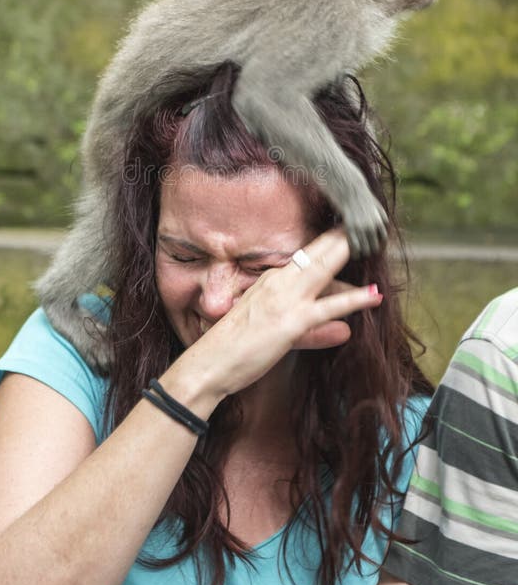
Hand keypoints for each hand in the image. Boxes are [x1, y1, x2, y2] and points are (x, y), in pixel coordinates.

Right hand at [176, 228, 382, 400]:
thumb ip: (302, 322)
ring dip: (348, 252)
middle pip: (317, 252)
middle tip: (367, 221)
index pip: (305, 254)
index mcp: (271, 280)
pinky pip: (329, 307)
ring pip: (324, 268)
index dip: (329, 241)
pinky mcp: (292, 321)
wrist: (210, 363)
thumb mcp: (266, 323)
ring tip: (373, 240)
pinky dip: (354, 300)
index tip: (348, 228)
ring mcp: (286, 300)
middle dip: (342, 235)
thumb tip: (340, 327)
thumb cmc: (233, 346)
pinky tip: (374, 295)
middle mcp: (279, 282)